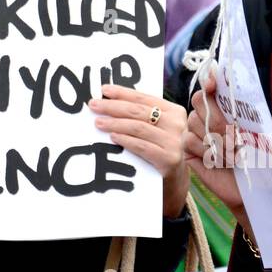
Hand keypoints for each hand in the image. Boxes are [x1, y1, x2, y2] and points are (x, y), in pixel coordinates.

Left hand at [90, 84, 188, 218]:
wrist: (174, 181)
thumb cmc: (159, 149)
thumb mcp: (156, 128)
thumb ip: (141, 114)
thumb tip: (109, 99)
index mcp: (174, 111)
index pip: (144, 98)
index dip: (122, 93)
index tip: (103, 90)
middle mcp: (177, 125)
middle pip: (139, 111)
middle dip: (113, 106)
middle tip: (94, 105)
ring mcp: (175, 142)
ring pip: (139, 127)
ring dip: (115, 123)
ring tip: (98, 122)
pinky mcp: (169, 159)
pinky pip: (142, 146)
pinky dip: (126, 140)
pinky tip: (113, 137)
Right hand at [182, 71, 247, 225]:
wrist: (252, 190)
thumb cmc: (259, 160)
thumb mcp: (257, 131)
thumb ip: (242, 109)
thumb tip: (226, 86)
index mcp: (226, 108)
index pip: (212, 85)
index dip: (209, 80)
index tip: (212, 85)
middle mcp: (208, 116)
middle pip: (199, 101)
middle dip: (217, 120)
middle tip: (234, 138)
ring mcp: (196, 132)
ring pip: (193, 122)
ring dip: (214, 140)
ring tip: (231, 156)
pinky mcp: (188, 150)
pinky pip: (188, 140)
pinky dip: (205, 151)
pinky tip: (217, 162)